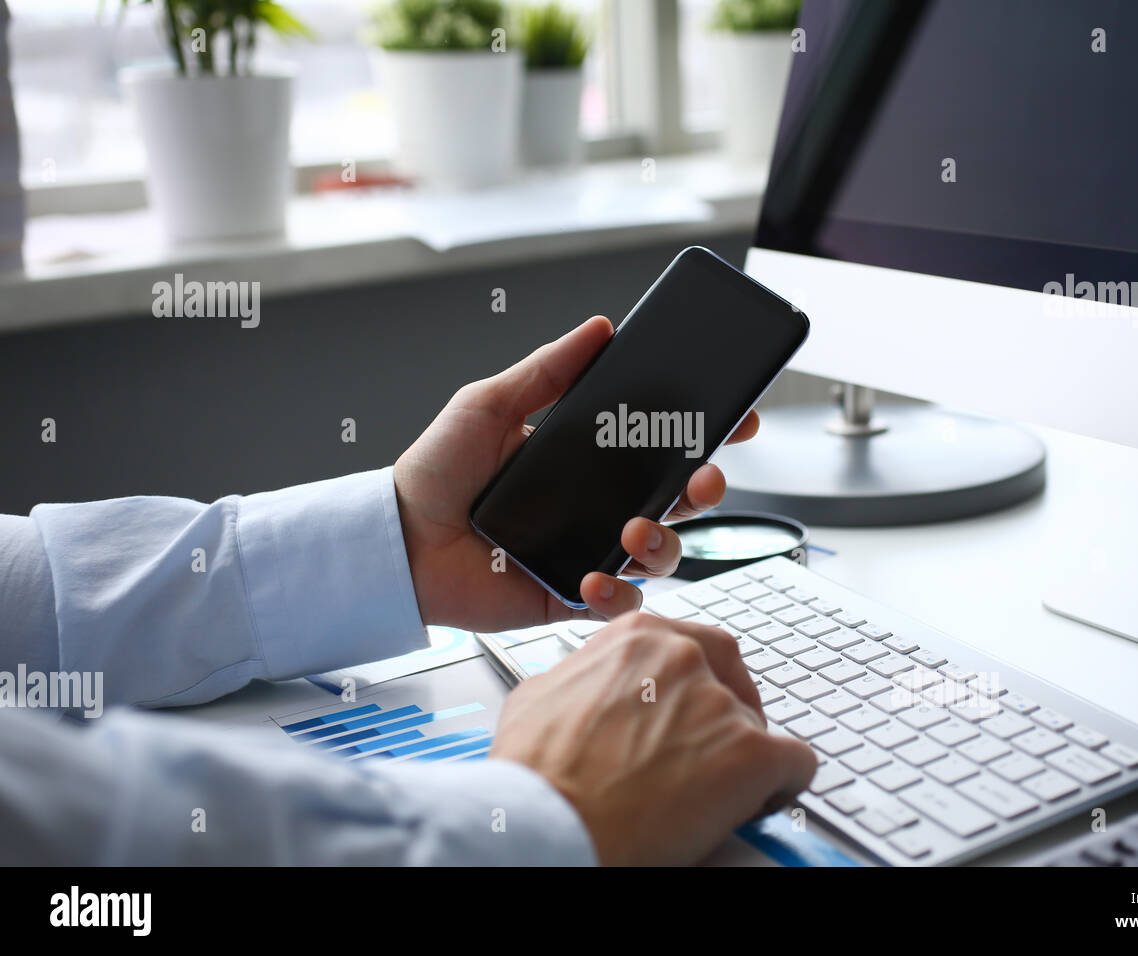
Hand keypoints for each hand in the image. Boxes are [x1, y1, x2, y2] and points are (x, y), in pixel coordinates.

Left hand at [393, 316, 758, 629]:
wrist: (397, 541)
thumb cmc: (435, 472)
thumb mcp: (490, 404)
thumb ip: (547, 370)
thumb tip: (600, 328)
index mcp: (586, 460)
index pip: (659, 444)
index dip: (703, 433)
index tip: (736, 417)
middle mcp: (596, 506)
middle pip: (676, 499)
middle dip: (706, 487)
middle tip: (705, 476)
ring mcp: (588, 551)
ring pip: (660, 552)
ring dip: (664, 541)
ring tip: (635, 529)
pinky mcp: (569, 595)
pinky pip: (617, 602)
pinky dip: (617, 594)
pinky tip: (595, 578)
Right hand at [491, 612, 816, 864]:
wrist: (549, 823)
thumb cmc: (536, 772)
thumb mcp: (542, 695)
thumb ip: (583, 678)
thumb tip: (590, 690)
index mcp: (638, 637)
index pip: (698, 647)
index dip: (699, 687)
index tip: (692, 715)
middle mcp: (685, 658)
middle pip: (735, 681)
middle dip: (730, 714)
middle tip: (710, 754)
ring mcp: (721, 703)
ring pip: (758, 728)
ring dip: (740, 762)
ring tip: (709, 799)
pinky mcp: (751, 753)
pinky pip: (797, 763)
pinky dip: (782, 787)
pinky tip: (753, 805)